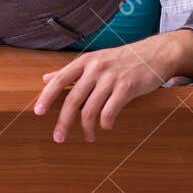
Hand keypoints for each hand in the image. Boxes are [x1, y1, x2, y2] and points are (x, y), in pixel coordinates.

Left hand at [32, 28, 192, 142]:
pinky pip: (109, 112)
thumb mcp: (95, 60)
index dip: (47, 96)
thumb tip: (45, 78)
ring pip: (90, 109)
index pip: (60, 79)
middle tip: (58, 138)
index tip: (38, 113)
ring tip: (88, 137)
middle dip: (63, 122)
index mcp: (85, 61)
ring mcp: (111, 78)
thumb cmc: (122, 59)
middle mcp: (96, 68)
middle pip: (72, 99)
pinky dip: (105, 123)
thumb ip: (70, 71)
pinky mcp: (127, 88)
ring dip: (86, 128)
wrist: (155, 54)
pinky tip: (106, 127)